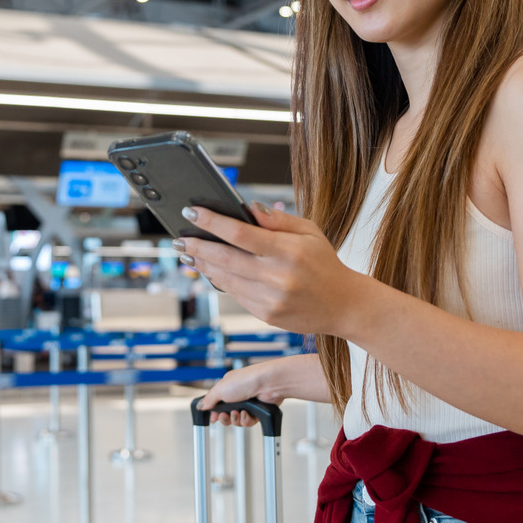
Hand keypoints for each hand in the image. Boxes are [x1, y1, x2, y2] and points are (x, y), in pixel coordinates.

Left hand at [177, 202, 368, 336]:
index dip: (212, 221)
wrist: (343, 305)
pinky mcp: (266, 315)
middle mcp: (278, 276)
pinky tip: (210, 271)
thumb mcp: (309, 231)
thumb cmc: (324, 263)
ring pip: (225, 279)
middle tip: (179, 239)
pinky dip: (220, 281)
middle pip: (225, 258)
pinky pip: (235, 294)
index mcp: (288, 251)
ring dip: (203, 265)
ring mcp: (271, 299)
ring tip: (188, 254)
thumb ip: (277, 219)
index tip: (191, 212)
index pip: (240, 233)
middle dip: (197, 246)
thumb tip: (247, 207)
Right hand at [196, 360, 277, 426]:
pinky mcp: (257, 411)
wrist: (268, 384)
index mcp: (227, 387)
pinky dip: (246, 420)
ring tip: (238, 413)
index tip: (212, 418)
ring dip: (235, 419)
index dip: (214, 412)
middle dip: (224, 418)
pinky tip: (246, 414)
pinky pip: (248, 422)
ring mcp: (248, 404)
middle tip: (225, 415)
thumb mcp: (220, 389)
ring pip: (236, 420)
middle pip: (226, 414)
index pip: (217, 403)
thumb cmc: (246, 380)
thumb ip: (209, 399)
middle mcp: (237, 396)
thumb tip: (200, 405)